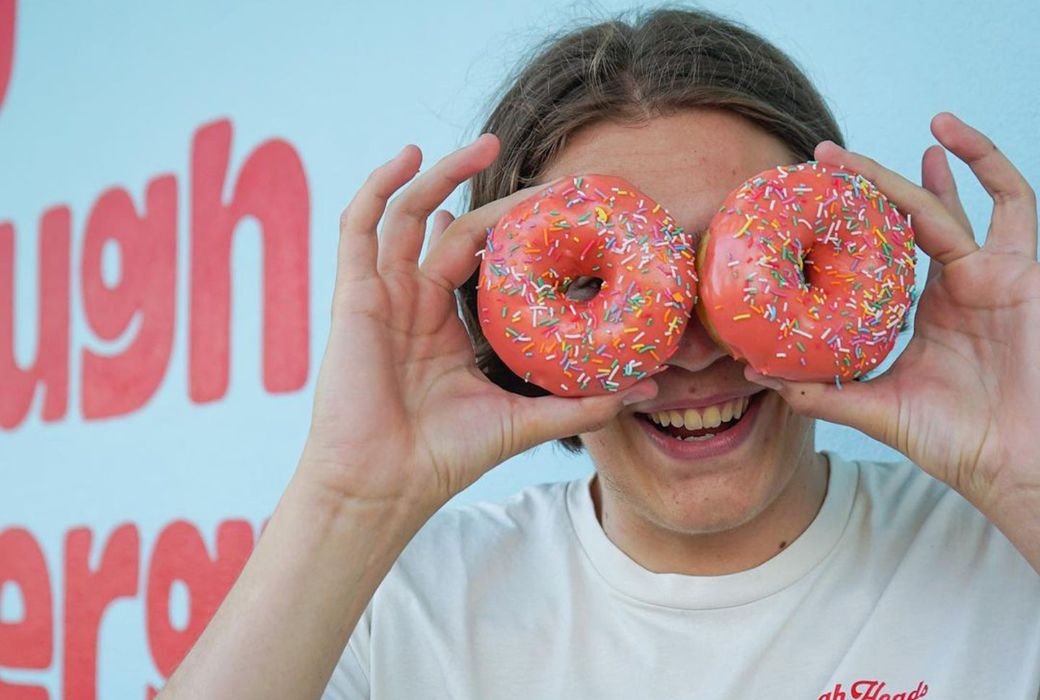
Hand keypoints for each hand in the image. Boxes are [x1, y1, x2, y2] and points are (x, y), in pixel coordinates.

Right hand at [298, 135, 657, 508]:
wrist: (383, 486)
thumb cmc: (443, 458)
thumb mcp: (523, 422)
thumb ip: (580, 405)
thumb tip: (645, 390)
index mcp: (448, 326)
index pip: (487, 260)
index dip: (524, 232)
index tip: (569, 211)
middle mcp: (415, 302)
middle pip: (458, 230)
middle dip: (502, 200)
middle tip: (553, 182)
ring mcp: (383, 295)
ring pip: (410, 214)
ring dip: (443, 173)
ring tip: (488, 142)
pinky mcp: (352, 294)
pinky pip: (360, 226)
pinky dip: (380, 186)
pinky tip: (412, 156)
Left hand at [746, 113, 1038, 511]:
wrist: (1017, 465)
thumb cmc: (957, 443)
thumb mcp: (876, 410)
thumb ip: (820, 392)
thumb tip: (754, 372)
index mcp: (924, 313)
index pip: (883, 255)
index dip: (850, 228)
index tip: (810, 204)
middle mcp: (956, 287)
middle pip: (912, 220)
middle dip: (873, 184)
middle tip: (827, 155)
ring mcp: (991, 275)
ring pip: (952, 205)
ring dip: (933, 164)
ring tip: (913, 121)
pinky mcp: (1020, 271)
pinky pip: (1012, 204)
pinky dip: (986, 164)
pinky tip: (952, 137)